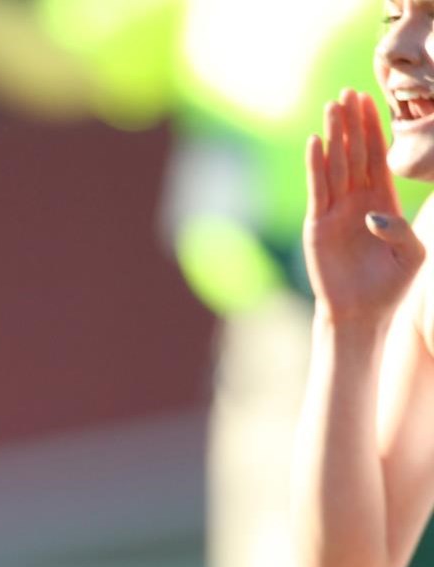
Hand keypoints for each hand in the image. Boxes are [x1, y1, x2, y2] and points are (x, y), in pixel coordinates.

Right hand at [305, 89, 425, 324]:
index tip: (371, 101)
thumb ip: (400, 230)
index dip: (374, 130)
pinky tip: (315, 143)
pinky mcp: (318, 225)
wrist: (363, 313)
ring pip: (335, 165)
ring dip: (333, 136)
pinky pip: (317, 190)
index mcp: (383, 202)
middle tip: (348, 92)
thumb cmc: (391, 286)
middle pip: (354, 154)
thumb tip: (374, 215)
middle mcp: (358, 202)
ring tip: (331, 107)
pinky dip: (316, 167)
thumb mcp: (411, 255)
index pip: (377, 158)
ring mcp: (336, 212)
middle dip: (352, 124)